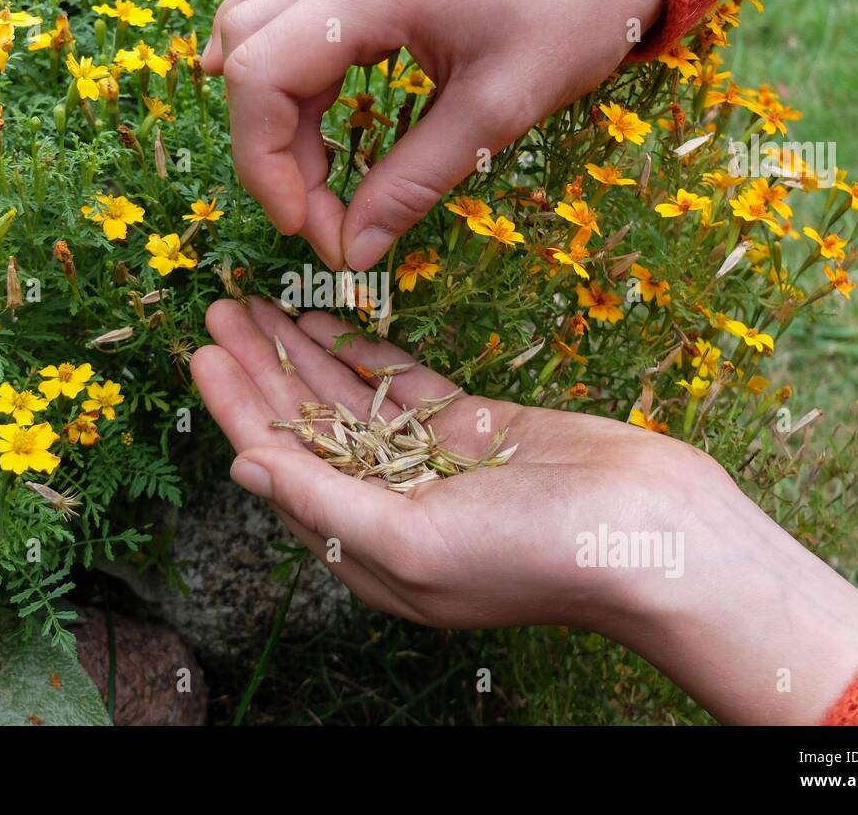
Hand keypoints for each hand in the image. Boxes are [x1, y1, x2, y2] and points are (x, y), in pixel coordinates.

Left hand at [191, 297, 857, 723]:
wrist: (653, 530)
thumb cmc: (537, 554)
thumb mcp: (413, 541)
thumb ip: (323, 503)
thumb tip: (244, 468)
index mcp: (366, 547)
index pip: (282, 468)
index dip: (239, 411)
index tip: (203, 354)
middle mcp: (389, 505)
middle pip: (306, 427)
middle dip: (259, 369)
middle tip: (218, 311)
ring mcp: (430, 461)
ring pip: (348, 399)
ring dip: (301, 352)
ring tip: (255, 303)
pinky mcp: (472, 425)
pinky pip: (401, 384)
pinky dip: (363, 352)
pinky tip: (326, 319)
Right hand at [201, 0, 663, 269]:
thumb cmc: (576, 9)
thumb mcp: (500, 108)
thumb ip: (415, 182)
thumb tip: (353, 253)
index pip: (262, 77)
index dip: (265, 165)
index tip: (309, 229)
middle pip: (251, 58)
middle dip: (271, 152)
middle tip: (323, 218)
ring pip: (257, 27)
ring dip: (271, 110)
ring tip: (305, 171)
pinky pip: (285, 1)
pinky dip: (274, 57)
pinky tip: (278, 95)